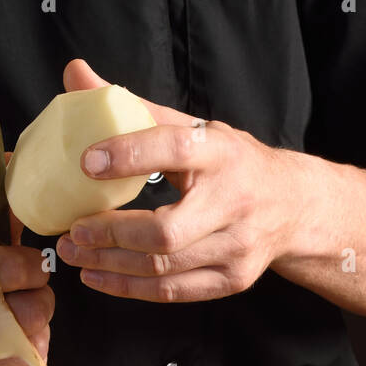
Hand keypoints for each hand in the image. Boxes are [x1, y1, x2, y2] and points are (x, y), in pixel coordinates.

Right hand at [0, 242, 53, 365]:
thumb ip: (1, 231)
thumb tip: (33, 205)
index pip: (25, 268)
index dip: (34, 268)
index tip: (27, 272)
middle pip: (38, 312)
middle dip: (39, 301)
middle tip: (22, 301)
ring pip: (37, 345)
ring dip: (34, 333)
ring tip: (12, 326)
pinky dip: (27, 362)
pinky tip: (6, 351)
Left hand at [55, 59, 305, 301]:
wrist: (294, 205)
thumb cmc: (232, 164)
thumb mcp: (194, 128)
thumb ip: (133, 107)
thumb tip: (75, 73)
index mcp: (222, 153)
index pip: (175, 149)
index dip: (129, 155)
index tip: (87, 162)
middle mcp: (234, 203)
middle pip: (165, 231)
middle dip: (111, 234)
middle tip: (72, 231)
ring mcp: (236, 247)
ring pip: (163, 267)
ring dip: (110, 263)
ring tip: (73, 254)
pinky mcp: (232, 279)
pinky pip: (172, 292)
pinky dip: (129, 287)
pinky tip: (98, 276)